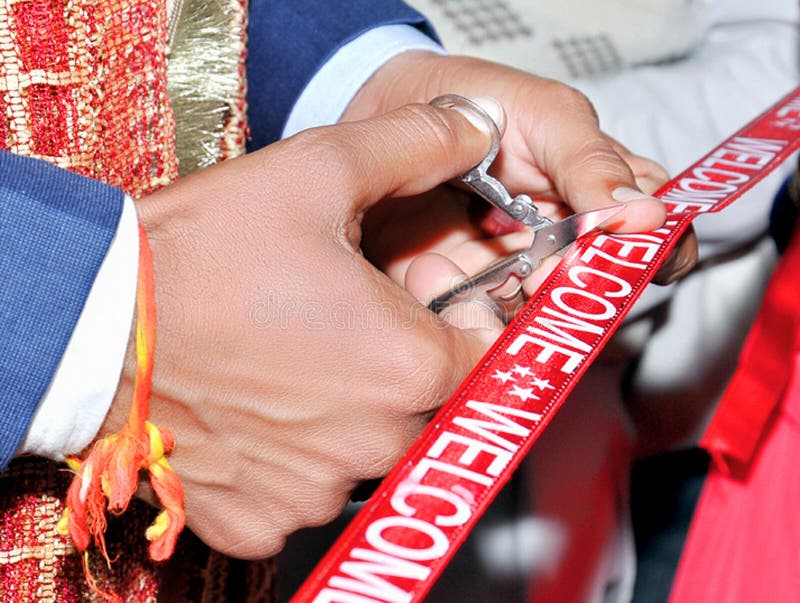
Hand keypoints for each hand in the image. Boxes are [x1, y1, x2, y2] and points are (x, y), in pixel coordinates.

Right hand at [103, 101, 505, 558]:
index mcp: (407, 366)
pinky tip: (253, 411)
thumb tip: (472, 130)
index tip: (417, 303)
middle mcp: (372, 443)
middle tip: (333, 323)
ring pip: (363, 451)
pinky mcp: (260, 520)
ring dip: (341, 412)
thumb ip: (414, 146)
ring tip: (284, 360)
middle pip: (423, 408)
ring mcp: (314, 492)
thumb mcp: (316, 172)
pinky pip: (301, 494)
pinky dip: (288, 458)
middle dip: (396, 366)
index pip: (485, 359)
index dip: (458, 324)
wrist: (90, 323)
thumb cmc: (199, 256)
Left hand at [345, 53, 697, 287]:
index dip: (656, 256)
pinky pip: (473, 316)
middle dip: (575, 286)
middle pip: (592, 288)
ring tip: (498, 272)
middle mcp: (562, 241)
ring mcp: (511, 270)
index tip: (638, 259)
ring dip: (521, 303)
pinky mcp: (459, 288)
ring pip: (536, 311)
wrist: (387, 107)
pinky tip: (439, 271)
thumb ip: (590, 161)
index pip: (653, 239)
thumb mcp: (544, 114)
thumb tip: (646, 214)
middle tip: (548, 268)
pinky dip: (461, 299)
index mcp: (598, 195)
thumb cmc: (476, 98)